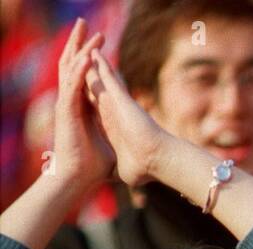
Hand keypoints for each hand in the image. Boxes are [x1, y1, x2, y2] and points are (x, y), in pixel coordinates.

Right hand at [51, 19, 112, 195]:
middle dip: (82, 46)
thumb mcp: (113, 147)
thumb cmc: (95, 168)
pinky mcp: (68, 112)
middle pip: (77, 67)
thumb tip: (139, 146)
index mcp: (88, 109)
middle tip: (87, 25)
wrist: (79, 179)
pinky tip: (85, 58)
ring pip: (72, 71)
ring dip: (80, 51)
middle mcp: (77, 104)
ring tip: (87, 32)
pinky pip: (72, 86)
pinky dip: (79, 72)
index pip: (89, 78)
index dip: (92, 60)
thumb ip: (120, 140)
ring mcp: (71, 106)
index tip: (100, 43)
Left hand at [84, 49, 166, 188]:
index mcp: (113, 126)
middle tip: (79, 59)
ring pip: (100, 78)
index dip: (88, 97)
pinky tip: (91, 49)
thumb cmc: (145, 168)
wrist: (157, 161)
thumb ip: (125, 170)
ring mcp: (118, 103)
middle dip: (87, 74)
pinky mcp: (121, 99)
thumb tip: (131, 183)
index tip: (80, 90)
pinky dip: (99, 63)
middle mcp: (114, 112)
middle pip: (97, 88)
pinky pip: (107, 76)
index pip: (97, 108)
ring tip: (83, 46)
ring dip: (91, 62)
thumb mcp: (127, 170)